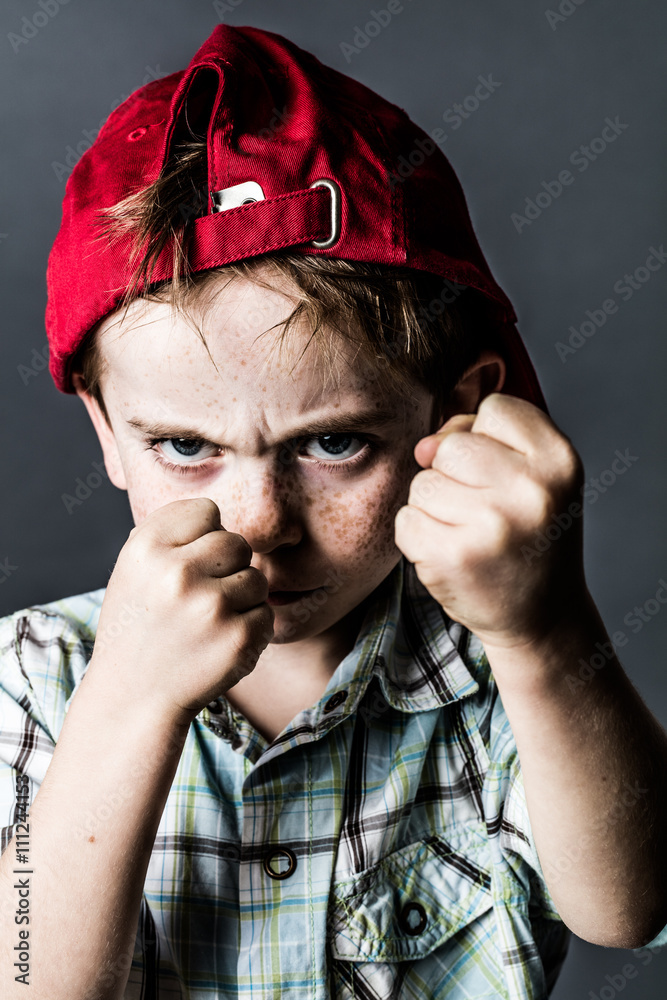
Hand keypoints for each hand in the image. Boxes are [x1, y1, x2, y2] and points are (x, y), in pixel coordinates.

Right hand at [89, 498, 273, 723]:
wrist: (133, 698)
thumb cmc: (139, 627)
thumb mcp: (134, 570)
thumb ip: (172, 534)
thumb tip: (219, 514)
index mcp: (146, 548)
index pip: (207, 510)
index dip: (203, 537)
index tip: (188, 564)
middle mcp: (176, 572)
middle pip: (237, 542)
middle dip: (227, 569)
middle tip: (200, 600)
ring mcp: (209, 607)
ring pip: (256, 579)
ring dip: (241, 600)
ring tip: (207, 624)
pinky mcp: (237, 639)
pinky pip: (266, 615)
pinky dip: (250, 631)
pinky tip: (219, 645)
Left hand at [394, 393, 587, 651]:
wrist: (543, 617)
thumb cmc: (531, 536)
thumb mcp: (534, 476)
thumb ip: (483, 439)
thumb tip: (424, 447)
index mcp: (559, 461)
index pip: (494, 408)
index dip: (486, 437)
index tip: (501, 472)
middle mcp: (531, 490)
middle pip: (450, 446)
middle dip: (455, 474)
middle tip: (485, 512)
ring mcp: (491, 525)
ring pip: (423, 484)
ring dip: (435, 508)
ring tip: (471, 535)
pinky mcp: (453, 557)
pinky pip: (406, 520)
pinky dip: (419, 538)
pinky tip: (452, 555)